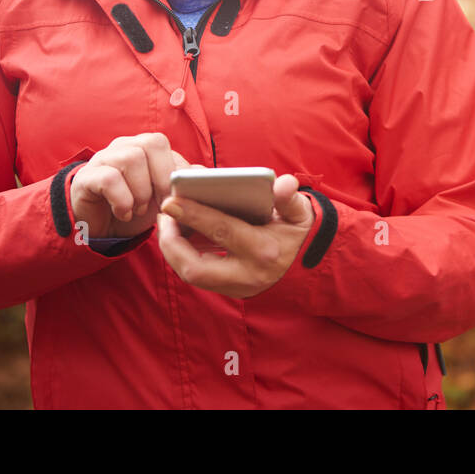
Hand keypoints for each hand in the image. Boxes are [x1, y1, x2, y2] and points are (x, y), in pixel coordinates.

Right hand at [69, 133, 191, 238]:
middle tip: (160, 204)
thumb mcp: (163, 198)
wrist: (102, 228)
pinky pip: (109, 179)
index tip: (175, 199)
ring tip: (139, 209)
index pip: (162, 143)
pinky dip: (123, 200)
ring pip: (131, 159)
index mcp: (143, 147)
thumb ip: (182, 184)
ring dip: (141, 191)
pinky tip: (124, 213)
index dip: (172, 172)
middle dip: (161, 178)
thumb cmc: (135, 207)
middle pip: (151, 143)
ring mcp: (103, 159)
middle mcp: (123, 146)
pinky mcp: (86, 177)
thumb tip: (204, 174)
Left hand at [157, 173, 314, 298]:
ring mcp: (237, 287)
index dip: (194, 215)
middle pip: (195, 268)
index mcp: (264, 250)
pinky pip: (198, 275)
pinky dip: (184, 255)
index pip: (222, 232)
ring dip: (173, 250)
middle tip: (163, 216)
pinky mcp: (230, 291)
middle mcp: (247, 275)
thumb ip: (289, 198)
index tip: (171, 201)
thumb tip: (283, 183)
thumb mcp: (300, 213)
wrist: (311, 268)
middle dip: (171, 243)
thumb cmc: (299, 233)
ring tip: (168, 222)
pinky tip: (180, 233)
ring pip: (192, 276)